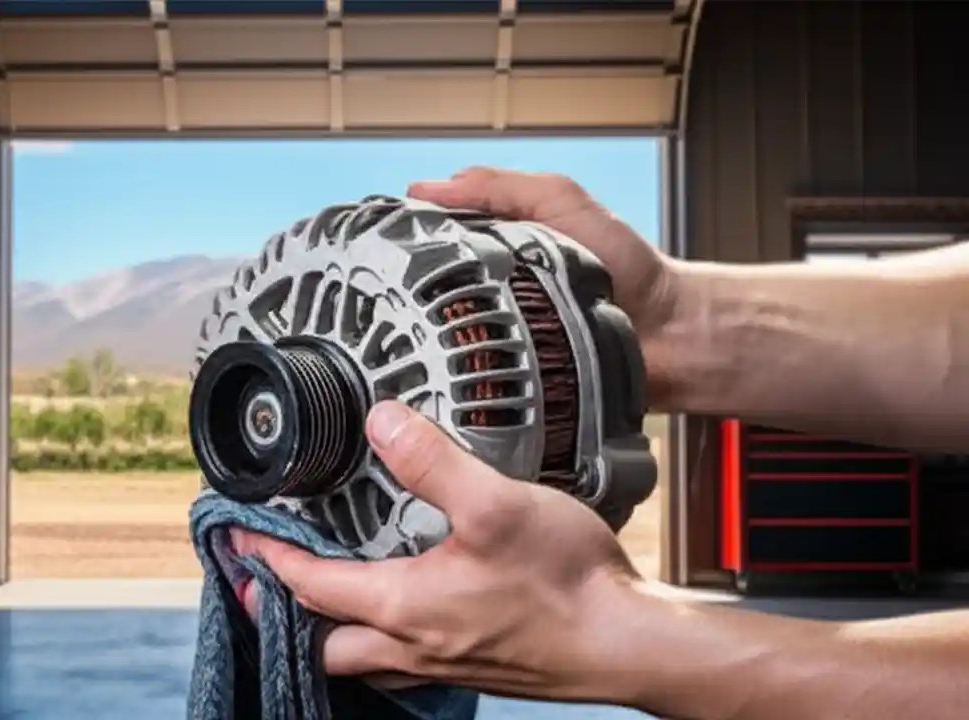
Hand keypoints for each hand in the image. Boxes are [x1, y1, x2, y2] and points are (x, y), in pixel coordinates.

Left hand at [230, 400, 645, 703]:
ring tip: (319, 595)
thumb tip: (380, 423)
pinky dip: (377, 639)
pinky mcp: (476, 665)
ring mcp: (446, 662)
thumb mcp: (495, 505)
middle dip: (283, 610)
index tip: (239, 537)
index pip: (311, 585)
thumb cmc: (567, 584)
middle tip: (262, 579)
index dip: (268, 558)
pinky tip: (400, 614)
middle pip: (322, 640)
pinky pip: (402, 661)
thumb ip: (431, 462)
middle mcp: (416, 645)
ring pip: (360, 658)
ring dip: (328, 628)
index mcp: (405, 606)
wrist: (628, 643)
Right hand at [408, 166, 683, 408]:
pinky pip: (475, 380)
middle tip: (383, 302)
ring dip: (432, 340)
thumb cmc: (630, 267)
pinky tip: (445, 374)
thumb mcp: (563, 203)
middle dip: (406, 300)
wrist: (674, 334)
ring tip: (413, 338)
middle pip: (428, 297)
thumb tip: (433, 186)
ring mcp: (501, 341)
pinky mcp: (512, 383)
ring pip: (446, 341)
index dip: (402, 245)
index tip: (373, 250)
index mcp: (498, 250)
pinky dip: (460, 378)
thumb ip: (504, 188)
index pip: (434, 243)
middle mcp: (493, 296)